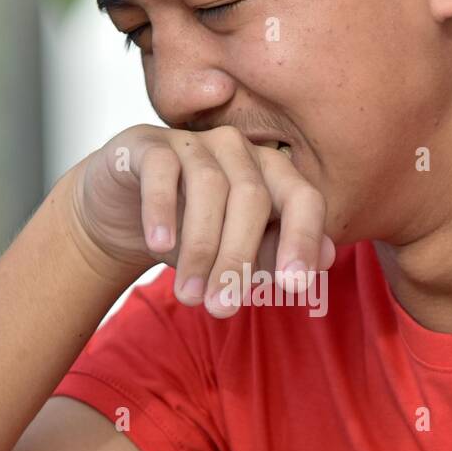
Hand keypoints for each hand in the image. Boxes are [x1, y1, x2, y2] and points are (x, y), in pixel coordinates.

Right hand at [69, 124, 335, 315]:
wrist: (123, 216)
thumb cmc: (192, 234)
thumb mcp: (236, 253)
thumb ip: (278, 254)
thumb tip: (328, 258)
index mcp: (273, 173)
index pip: (304, 198)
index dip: (303, 240)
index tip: (294, 287)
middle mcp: (239, 150)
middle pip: (253, 198)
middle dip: (237, 259)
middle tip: (221, 309)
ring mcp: (194, 142)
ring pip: (210, 187)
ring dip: (200, 248)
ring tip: (189, 295)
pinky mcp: (149, 145)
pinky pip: (162, 171)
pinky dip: (162, 211)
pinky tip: (159, 245)